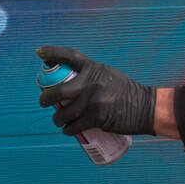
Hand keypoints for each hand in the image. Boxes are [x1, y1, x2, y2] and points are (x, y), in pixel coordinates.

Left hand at [35, 45, 155, 136]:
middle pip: (58, 91)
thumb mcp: (109, 75)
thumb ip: (91, 76)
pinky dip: (68, 130)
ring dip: (57, 119)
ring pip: (64, 113)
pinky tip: (67, 130)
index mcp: (94, 68)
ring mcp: (93, 101)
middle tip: (43, 102)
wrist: (145, 107)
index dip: (52, 53)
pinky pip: (74, 126)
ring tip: (58, 121)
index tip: (39, 53)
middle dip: (46, 99)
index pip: (70, 56)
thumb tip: (70, 82)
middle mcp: (91, 82)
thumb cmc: (126, 92)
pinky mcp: (96, 118)